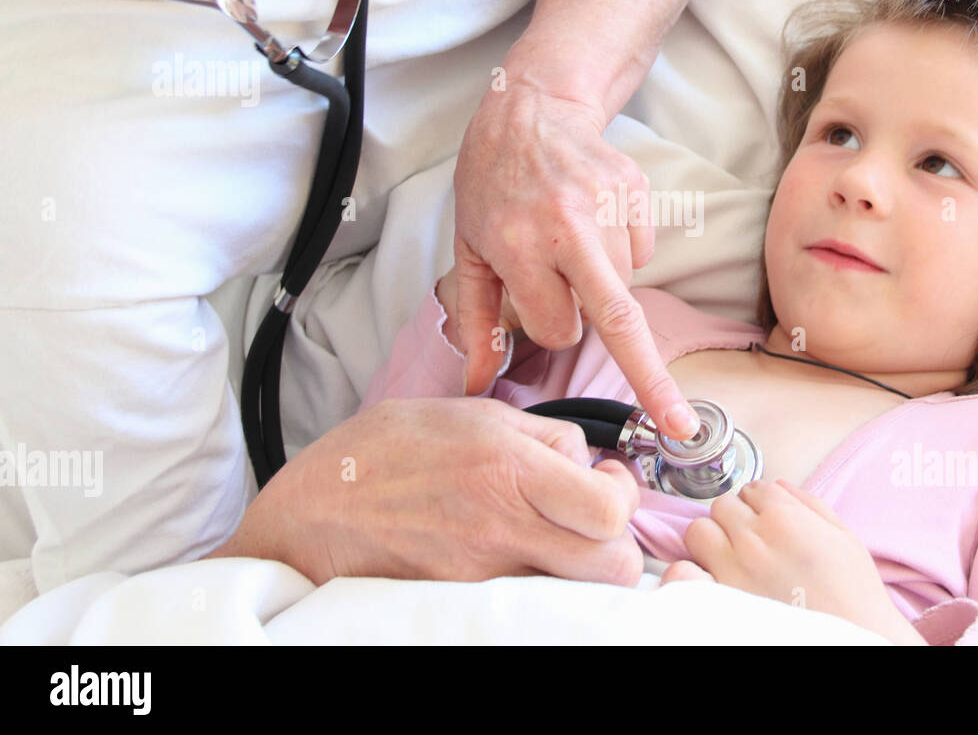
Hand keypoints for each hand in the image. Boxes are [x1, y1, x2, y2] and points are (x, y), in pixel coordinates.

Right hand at [205, 396, 643, 586]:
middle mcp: (503, 530)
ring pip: (578, 591)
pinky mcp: (468, 606)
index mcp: (509, 470)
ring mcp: (486, 578)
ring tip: (551, 538)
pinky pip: (530, 603)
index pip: (612, 510)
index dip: (624, 497)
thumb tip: (585, 458)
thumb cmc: (381, 454)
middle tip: (591, 521)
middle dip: (616, 545)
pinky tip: (514, 557)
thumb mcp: (468, 414)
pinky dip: (538, 586)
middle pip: (613, 567)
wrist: (309, 515)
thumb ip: (539, 434)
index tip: (607, 483)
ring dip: (580, 567)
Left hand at [451, 82, 697, 438]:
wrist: (531, 107)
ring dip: (603, 282)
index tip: (540, 311)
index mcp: (520, 245)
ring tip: (572, 239)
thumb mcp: (469, 251)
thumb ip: (476, 323)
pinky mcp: (637, 193)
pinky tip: (595, 222)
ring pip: (624, 287)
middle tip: (682, 427)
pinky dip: (623, 254)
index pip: (557, 328)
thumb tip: (475, 388)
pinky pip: (643, 255)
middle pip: (620, 321)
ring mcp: (608, 207)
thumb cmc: (491, 183)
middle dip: (652, 382)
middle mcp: (568, 228)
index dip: (549, 325)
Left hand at [659, 479, 926, 643]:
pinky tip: (705, 578)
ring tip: (730, 558)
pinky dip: (687, 572)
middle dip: (736, 518)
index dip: (762, 503)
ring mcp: (731, 568)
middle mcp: (753, 537)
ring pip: (698, 529)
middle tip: (752, 540)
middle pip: (723, 505)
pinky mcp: (717, 598)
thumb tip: (779, 486)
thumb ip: (809, 504)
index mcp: (785, 516)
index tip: (768, 520)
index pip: (754, 488)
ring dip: (711, 538)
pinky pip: (682, 572)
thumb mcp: (844, 537)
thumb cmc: (853, 593)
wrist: (850, 638)